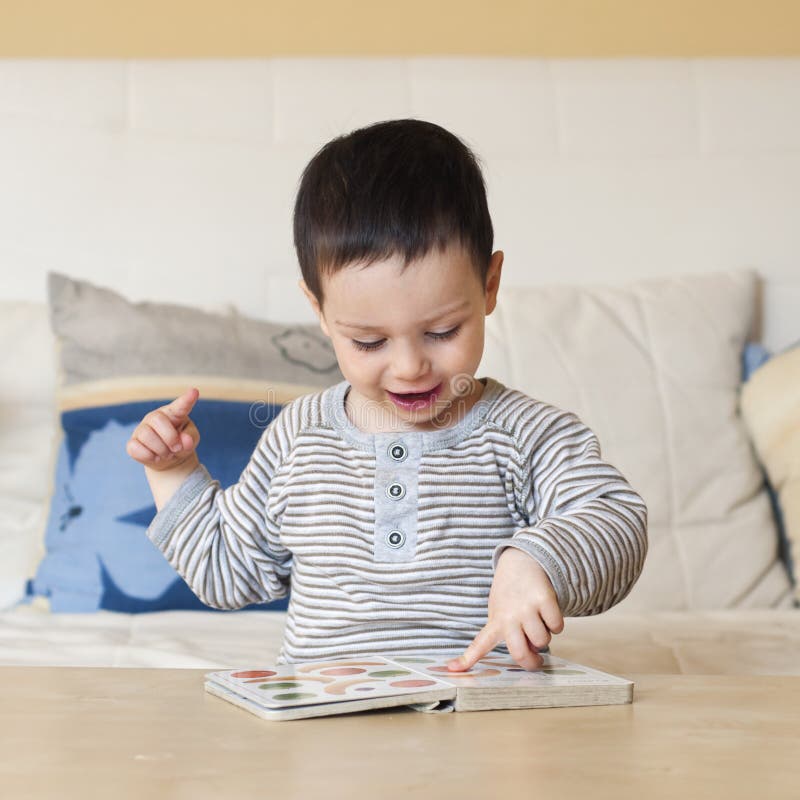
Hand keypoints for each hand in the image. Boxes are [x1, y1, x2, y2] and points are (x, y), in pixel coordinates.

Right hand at [126, 388, 200, 471]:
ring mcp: (142, 429)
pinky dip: (149, 457)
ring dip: (161, 450)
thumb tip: (185, 441)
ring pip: (146, 435)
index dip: (187, 399)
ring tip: (167, 454)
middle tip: (177, 448)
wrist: (169, 460)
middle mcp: (155, 417)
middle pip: (158, 420)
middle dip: (170, 438)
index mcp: (174, 413)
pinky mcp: (133, 443)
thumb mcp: (191, 440)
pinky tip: (156, 457)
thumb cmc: (181, 444)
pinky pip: (136, 448)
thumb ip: (191, 438)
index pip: (180, 405)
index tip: (194, 392)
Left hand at [446, 547, 563, 671]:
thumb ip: (510, 633)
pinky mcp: (545, 599)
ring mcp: (527, 607)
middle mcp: (509, 616)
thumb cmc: (510, 592)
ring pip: (542, 641)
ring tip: (538, 623)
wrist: (521, 560)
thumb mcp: (500, 611)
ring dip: (544, 637)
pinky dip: (556, 624)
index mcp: (495, 621)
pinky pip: (557, 627)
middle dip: (531, 664)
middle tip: (536, 662)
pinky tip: (548, 613)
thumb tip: (531, 652)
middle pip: (520, 653)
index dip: (467, 659)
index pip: (479, 644)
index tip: (452, 669)